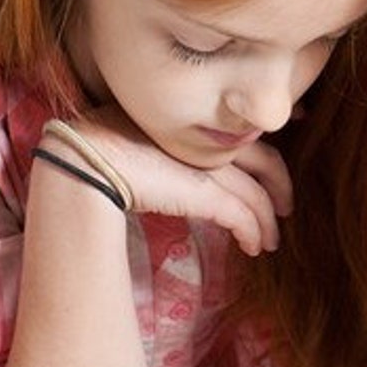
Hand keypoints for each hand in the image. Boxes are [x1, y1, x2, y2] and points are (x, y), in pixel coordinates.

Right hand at [43, 107, 292, 256]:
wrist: (81, 163)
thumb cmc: (97, 155)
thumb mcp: (141, 145)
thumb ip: (168, 153)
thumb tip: (177, 172)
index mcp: (192, 119)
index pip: (244, 131)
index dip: (265, 148)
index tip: (275, 166)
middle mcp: (206, 137)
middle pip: (263, 158)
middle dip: (279, 185)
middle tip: (284, 206)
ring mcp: (207, 162)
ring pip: (256, 192)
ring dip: (267, 220)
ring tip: (268, 240)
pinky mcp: (204, 190)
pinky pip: (242, 214)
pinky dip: (253, 231)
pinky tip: (253, 247)